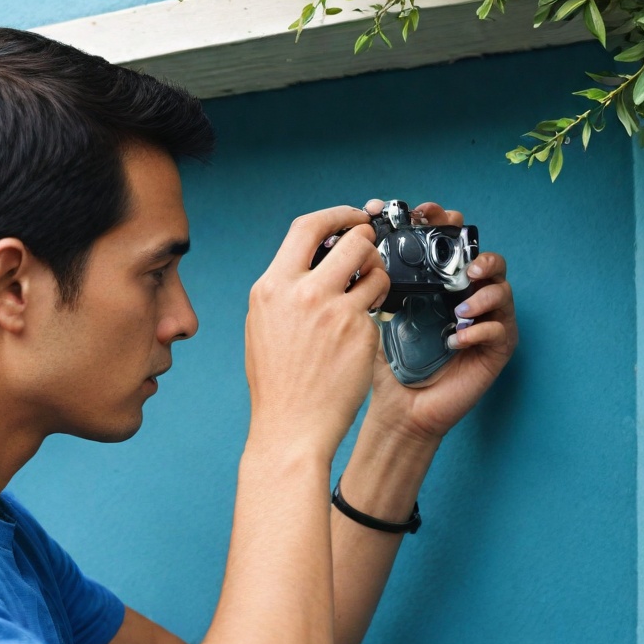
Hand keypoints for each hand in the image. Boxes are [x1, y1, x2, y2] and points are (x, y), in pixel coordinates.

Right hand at [244, 207, 389, 465]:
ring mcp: (335, 312)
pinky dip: (375, 314)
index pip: (307, 227)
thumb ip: (287, 288)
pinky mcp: (361, 332)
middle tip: (372, 249)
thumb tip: (317, 259)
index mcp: (272, 287)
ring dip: (378, 275)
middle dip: (367, 240)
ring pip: (374, 271)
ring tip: (370, 293)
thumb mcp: (265, 323)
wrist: (291, 428)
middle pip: (351, 240)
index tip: (353, 217)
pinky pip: (378, 308)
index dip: (336, 215)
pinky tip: (360, 335)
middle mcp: (302, 293)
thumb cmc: (278, 381)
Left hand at [365, 201, 517, 444]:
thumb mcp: (381, 313)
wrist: (399, 409)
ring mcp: (487, 323)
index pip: (453, 243)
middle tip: (465, 264)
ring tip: (460, 306)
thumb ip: (380, 280)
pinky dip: (480, 330)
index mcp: (444, 284)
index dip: (444, 222)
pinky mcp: (496, 351)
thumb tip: (365, 242)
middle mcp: (470, 298)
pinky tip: (455, 339)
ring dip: (484, 293)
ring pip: (503, 291)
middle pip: (489, 260)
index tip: (427, 213)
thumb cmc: (390, 361)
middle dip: (479, 254)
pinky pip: (501, 330)